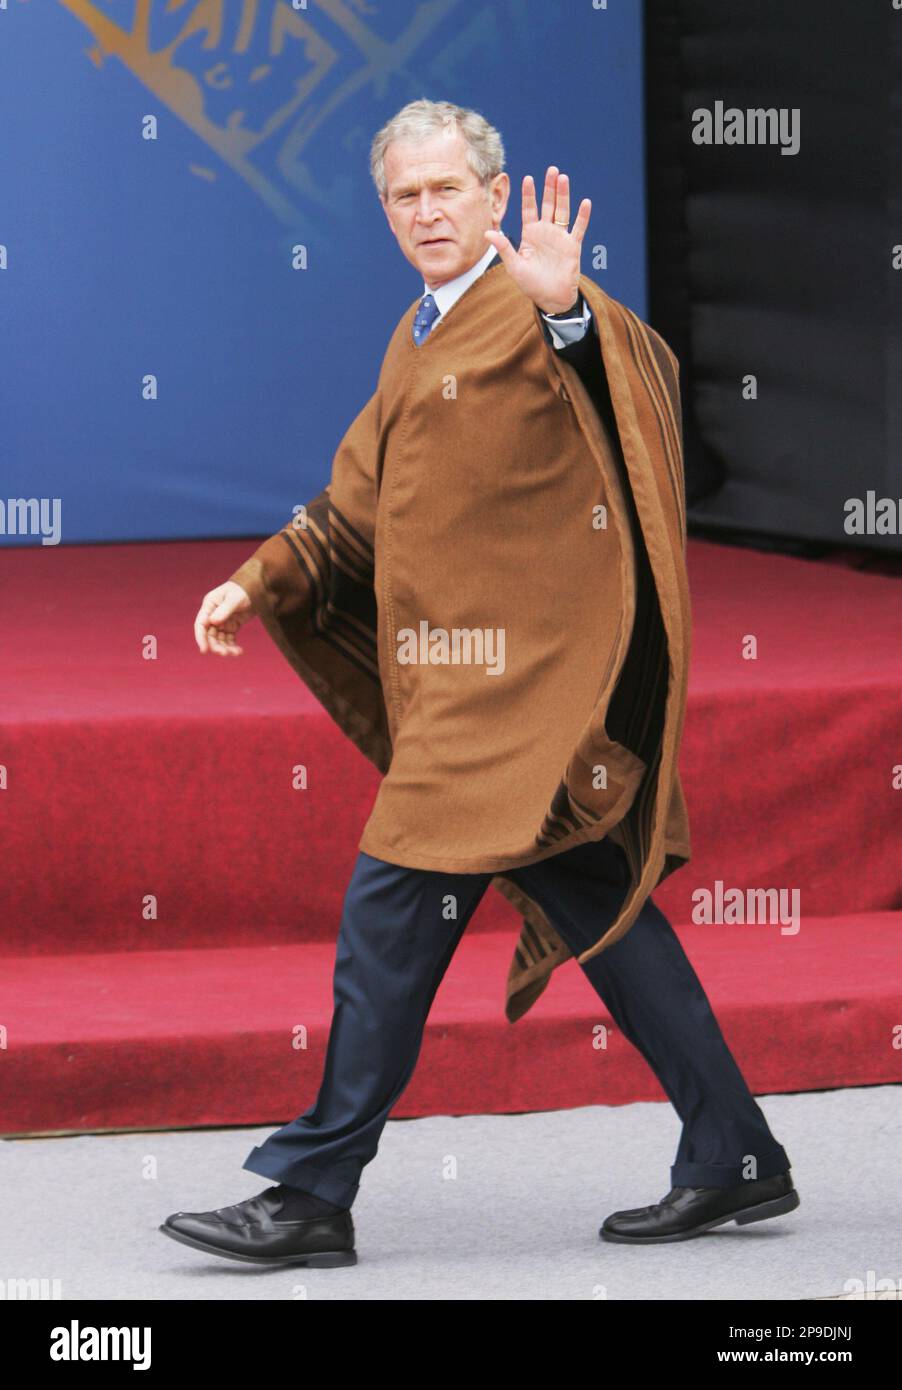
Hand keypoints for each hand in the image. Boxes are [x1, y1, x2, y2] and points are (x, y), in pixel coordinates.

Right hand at [194, 580, 253, 655]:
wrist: (257, 588)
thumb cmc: (244, 589)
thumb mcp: (235, 598)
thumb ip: (224, 609)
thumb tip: (213, 622)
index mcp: (209, 605)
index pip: (201, 624)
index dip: (201, 638)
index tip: (205, 650)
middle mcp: (213, 614)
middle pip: (210, 635)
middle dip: (216, 645)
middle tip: (225, 654)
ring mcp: (222, 621)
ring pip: (219, 639)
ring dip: (225, 647)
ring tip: (236, 653)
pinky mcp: (232, 625)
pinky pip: (229, 639)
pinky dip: (232, 646)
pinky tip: (239, 651)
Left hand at [484, 166, 590, 314]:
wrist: (550, 299)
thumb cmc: (531, 284)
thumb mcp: (514, 266)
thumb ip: (504, 247)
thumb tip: (487, 233)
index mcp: (530, 235)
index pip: (529, 209)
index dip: (529, 194)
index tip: (528, 178)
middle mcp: (545, 232)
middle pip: (548, 205)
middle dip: (549, 187)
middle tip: (551, 170)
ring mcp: (560, 238)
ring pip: (563, 211)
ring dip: (563, 195)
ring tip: (563, 178)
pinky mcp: (572, 246)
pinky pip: (578, 228)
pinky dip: (582, 216)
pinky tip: (584, 203)